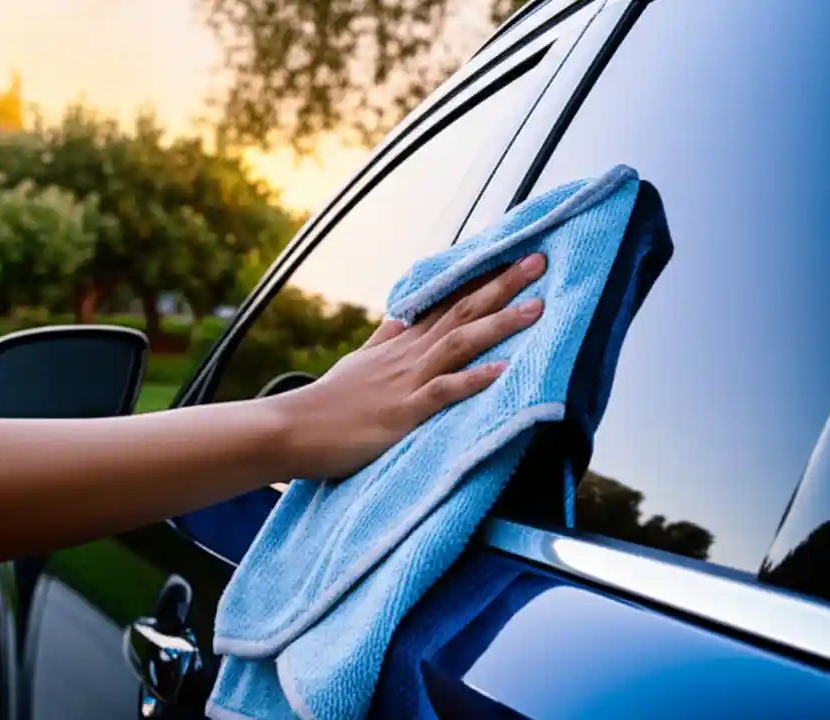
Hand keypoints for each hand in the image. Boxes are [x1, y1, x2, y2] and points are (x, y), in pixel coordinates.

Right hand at [272, 253, 545, 479]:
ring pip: (459, 343)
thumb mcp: (359, 363)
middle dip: (503, 285)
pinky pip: (442, 392)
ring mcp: (406, 382)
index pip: (448, 302)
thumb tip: (401, 316)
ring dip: (498, 323)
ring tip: (536, 307)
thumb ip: (384, 339)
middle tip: (538, 260)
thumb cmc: (327, 403)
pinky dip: (473, 380)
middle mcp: (408, 356)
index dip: (482, 278)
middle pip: (462, 311)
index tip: (512, 256)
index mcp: (401, 344)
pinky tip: (502, 370)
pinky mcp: (402, 413)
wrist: (291, 428)